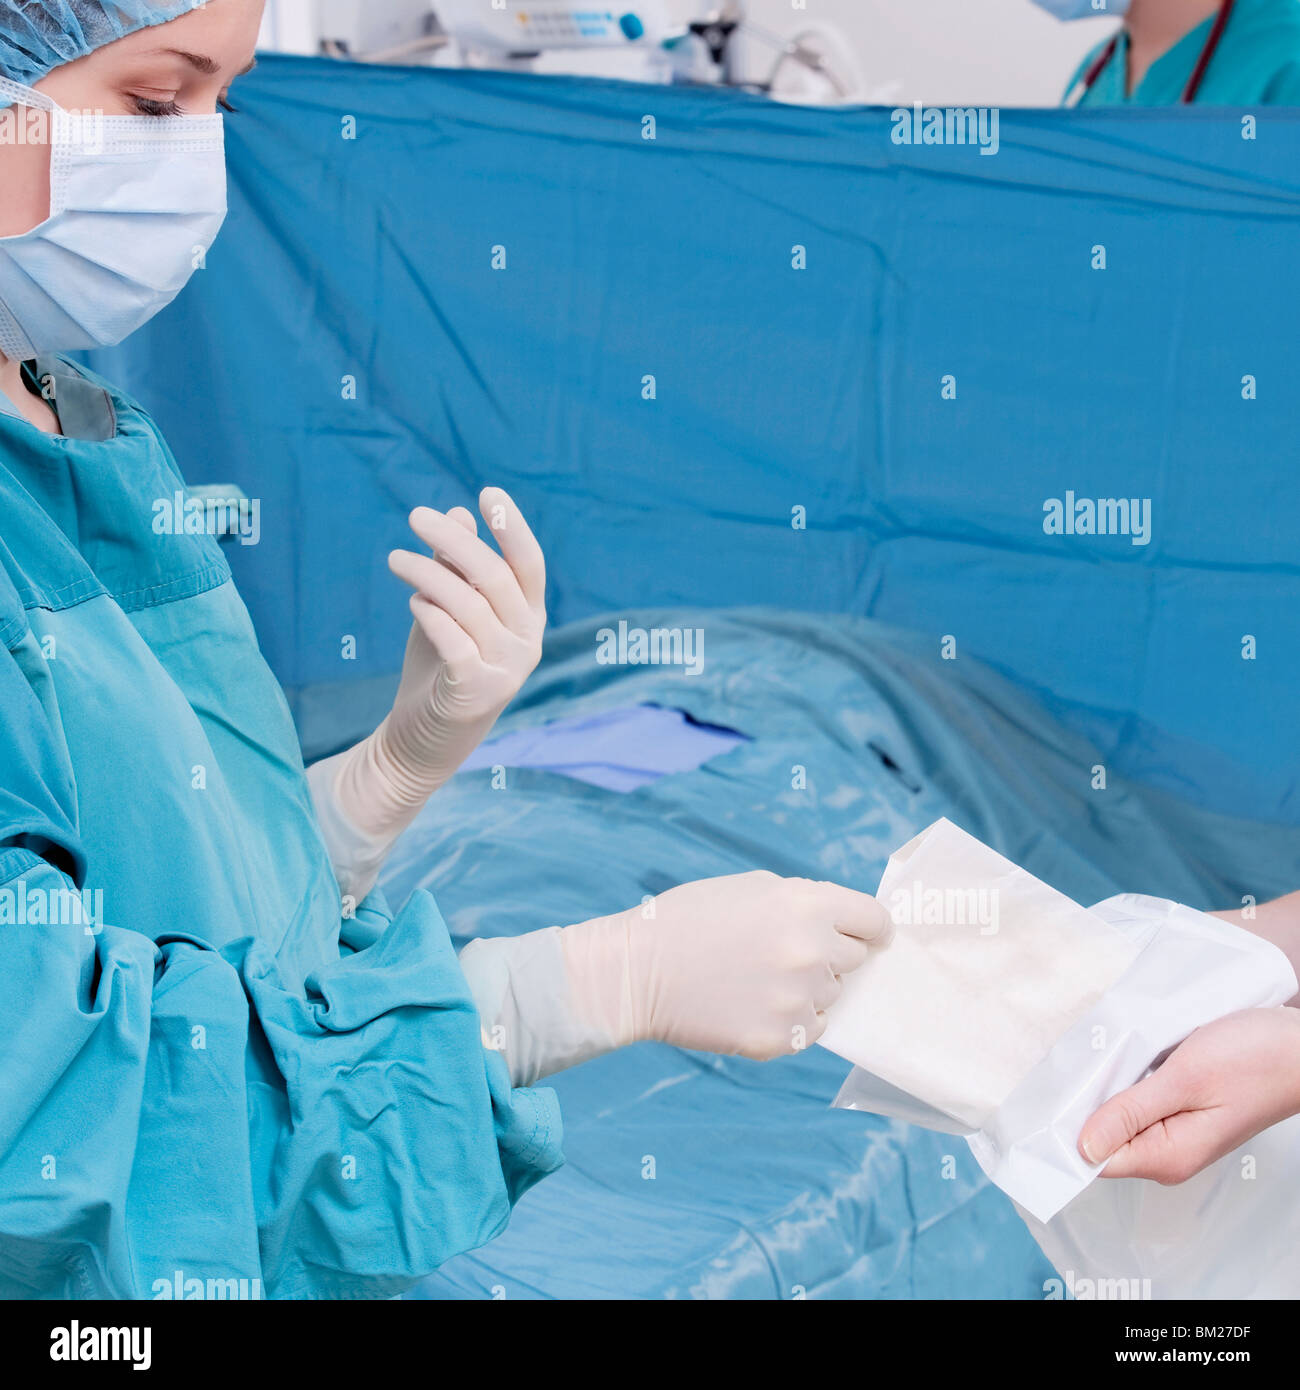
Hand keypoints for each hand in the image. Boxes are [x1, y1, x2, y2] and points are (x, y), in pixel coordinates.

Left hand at [377, 487, 546, 806]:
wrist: (425, 738)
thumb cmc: (442, 666)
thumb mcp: (451, 611)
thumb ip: (458, 569)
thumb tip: (459, 515)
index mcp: (529, 617)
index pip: (529, 564)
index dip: (512, 526)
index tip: (487, 492)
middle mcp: (528, 641)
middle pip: (494, 577)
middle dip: (454, 541)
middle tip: (415, 516)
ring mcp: (507, 669)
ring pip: (468, 604)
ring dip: (428, 574)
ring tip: (395, 558)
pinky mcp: (477, 691)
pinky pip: (452, 639)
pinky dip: (430, 614)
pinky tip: (412, 603)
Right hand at [561, 872, 893, 1060]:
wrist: (639, 970)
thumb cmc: (692, 919)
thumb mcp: (754, 887)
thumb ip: (808, 904)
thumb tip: (848, 930)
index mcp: (809, 906)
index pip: (875, 922)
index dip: (871, 929)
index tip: (868, 938)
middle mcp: (813, 952)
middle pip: (854, 960)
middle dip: (829, 955)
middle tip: (782, 954)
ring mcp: (798, 999)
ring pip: (830, 997)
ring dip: (807, 988)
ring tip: (756, 978)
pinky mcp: (780, 1038)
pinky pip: (810, 1029)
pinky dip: (790, 1020)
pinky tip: (751, 1003)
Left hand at [1078, 1008, 1299, 1183]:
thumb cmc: (1255, 1060)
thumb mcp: (1185, 1080)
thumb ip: (1132, 1113)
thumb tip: (1083, 1146)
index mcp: (1168, 1156)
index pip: (1095, 1160)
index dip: (1068, 1129)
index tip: (1050, 1098)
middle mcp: (1170, 1153)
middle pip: (1102, 1136)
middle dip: (1086, 1103)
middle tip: (1081, 1064)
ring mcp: (1176, 1131)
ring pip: (1118, 1116)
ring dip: (1108, 1087)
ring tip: (1107, 1056)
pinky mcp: (1181, 1110)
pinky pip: (1137, 1101)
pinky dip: (1127, 1079)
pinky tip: (1127, 1057)